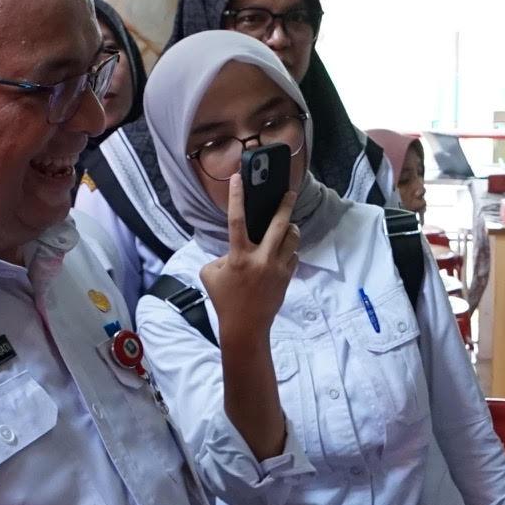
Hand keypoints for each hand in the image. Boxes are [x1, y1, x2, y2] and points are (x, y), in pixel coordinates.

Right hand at [199, 169, 299, 339]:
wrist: (245, 326)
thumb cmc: (224, 300)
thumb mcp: (210, 274)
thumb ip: (220, 256)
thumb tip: (233, 247)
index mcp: (238, 256)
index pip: (236, 220)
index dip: (236, 197)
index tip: (239, 178)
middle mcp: (261, 259)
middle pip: (279, 225)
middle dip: (285, 205)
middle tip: (289, 192)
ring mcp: (277, 268)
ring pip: (292, 239)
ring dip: (290, 229)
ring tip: (287, 225)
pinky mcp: (287, 277)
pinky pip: (294, 255)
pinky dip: (289, 250)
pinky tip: (283, 251)